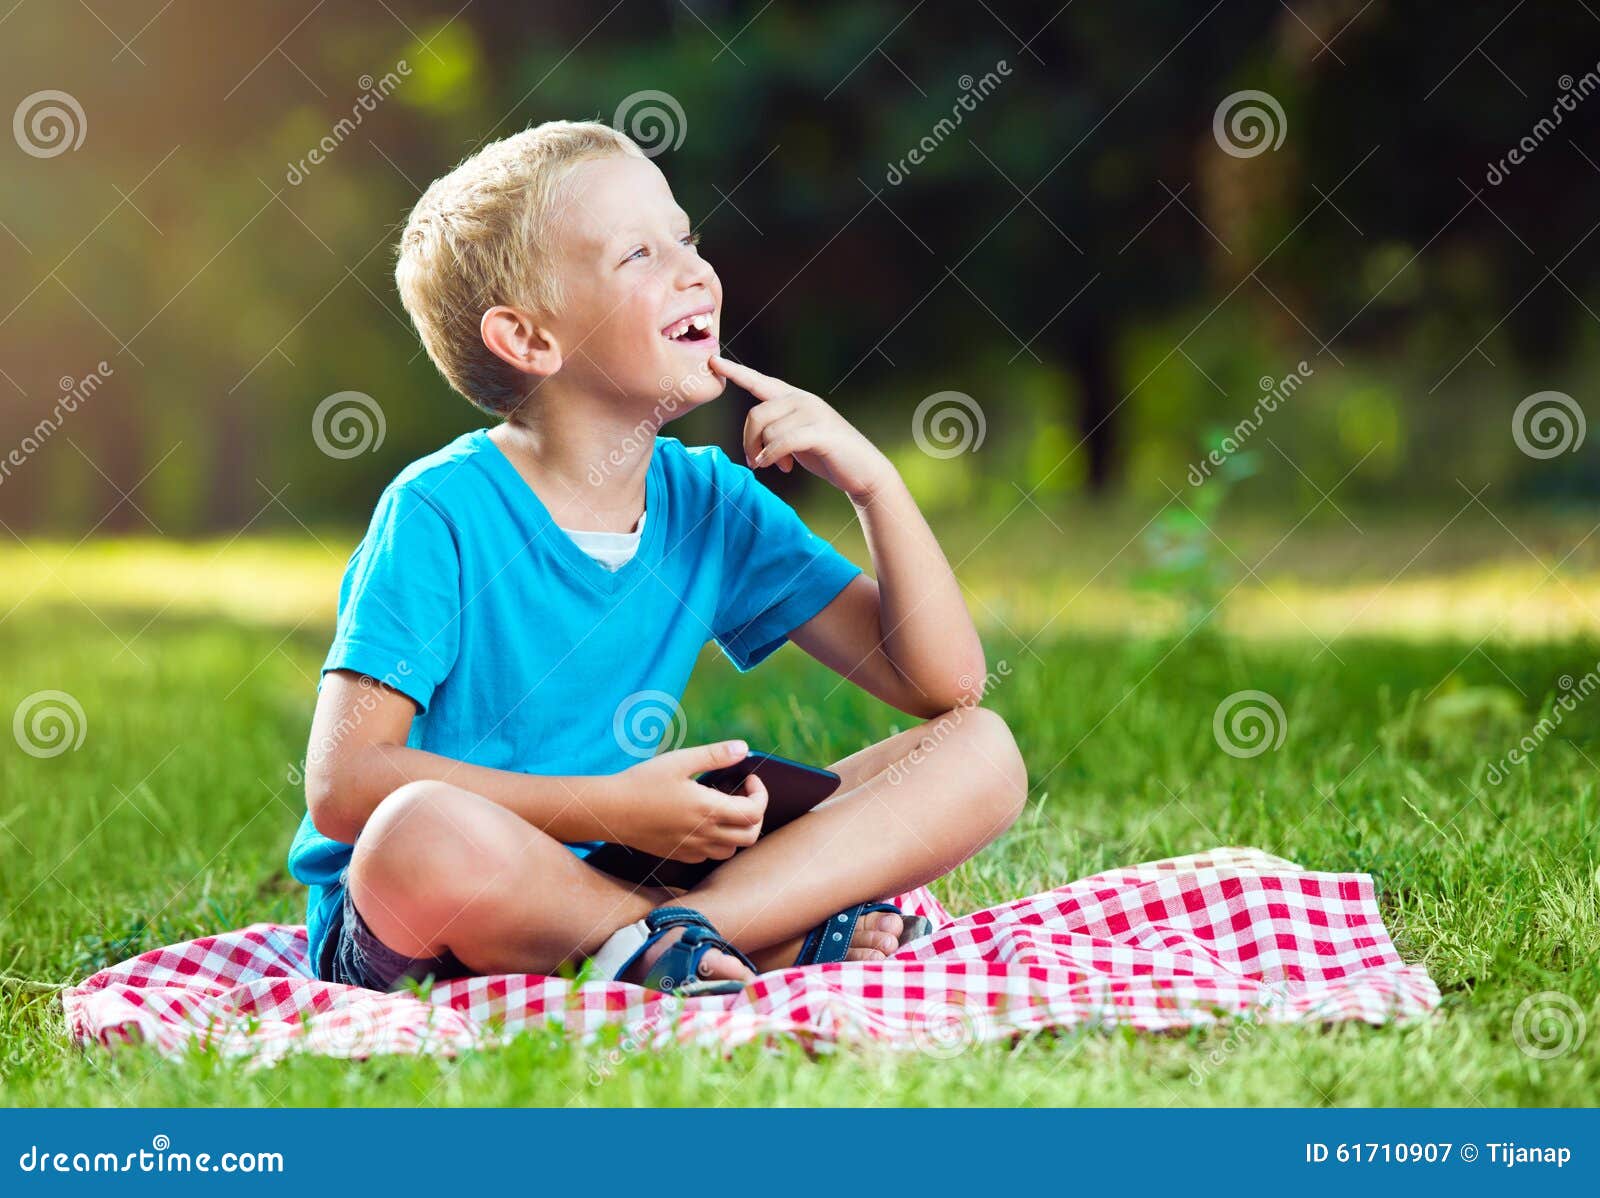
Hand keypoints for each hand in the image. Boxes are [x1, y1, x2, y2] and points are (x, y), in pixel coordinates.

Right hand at [610, 740, 767, 862]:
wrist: (610, 811)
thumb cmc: (642, 782)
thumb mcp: (679, 761)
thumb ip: (715, 755)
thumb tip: (743, 748)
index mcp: (708, 810)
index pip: (754, 813)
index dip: (760, 795)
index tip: (750, 779)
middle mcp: (704, 834)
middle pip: (750, 836)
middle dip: (755, 815)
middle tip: (744, 796)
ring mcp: (692, 848)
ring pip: (732, 850)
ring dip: (738, 831)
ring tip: (725, 809)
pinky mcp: (679, 854)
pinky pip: (709, 856)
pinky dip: (717, 841)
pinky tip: (705, 822)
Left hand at [709, 354, 896, 501]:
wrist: (863, 470)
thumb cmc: (826, 455)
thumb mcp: (797, 438)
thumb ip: (777, 429)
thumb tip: (754, 441)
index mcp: (794, 398)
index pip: (759, 381)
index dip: (735, 372)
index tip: (712, 361)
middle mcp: (802, 400)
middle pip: (756, 414)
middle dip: (749, 441)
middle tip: (755, 461)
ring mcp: (813, 414)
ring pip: (768, 430)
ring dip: (764, 453)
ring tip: (776, 465)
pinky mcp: (820, 432)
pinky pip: (782, 441)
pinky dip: (773, 456)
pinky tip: (779, 467)